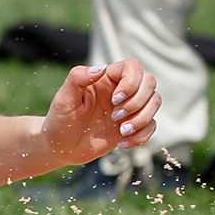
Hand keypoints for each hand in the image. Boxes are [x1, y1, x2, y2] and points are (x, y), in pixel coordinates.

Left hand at [38, 60, 160, 166]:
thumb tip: (100, 68)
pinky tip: (122, 144)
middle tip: (115, 117)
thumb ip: (77, 78)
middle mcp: (120, 90)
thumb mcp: (64, 99)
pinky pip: (152, 126)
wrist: (62, 147)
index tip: (114, 100)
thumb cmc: (60, 120)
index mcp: (105, 79)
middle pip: (149, 82)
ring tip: (121, 132)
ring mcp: (129, 108)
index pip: (133, 67)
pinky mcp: (132, 126)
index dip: (131, 82)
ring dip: (142, 119)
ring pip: (155, 102)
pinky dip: (141, 136)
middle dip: (138, 102)